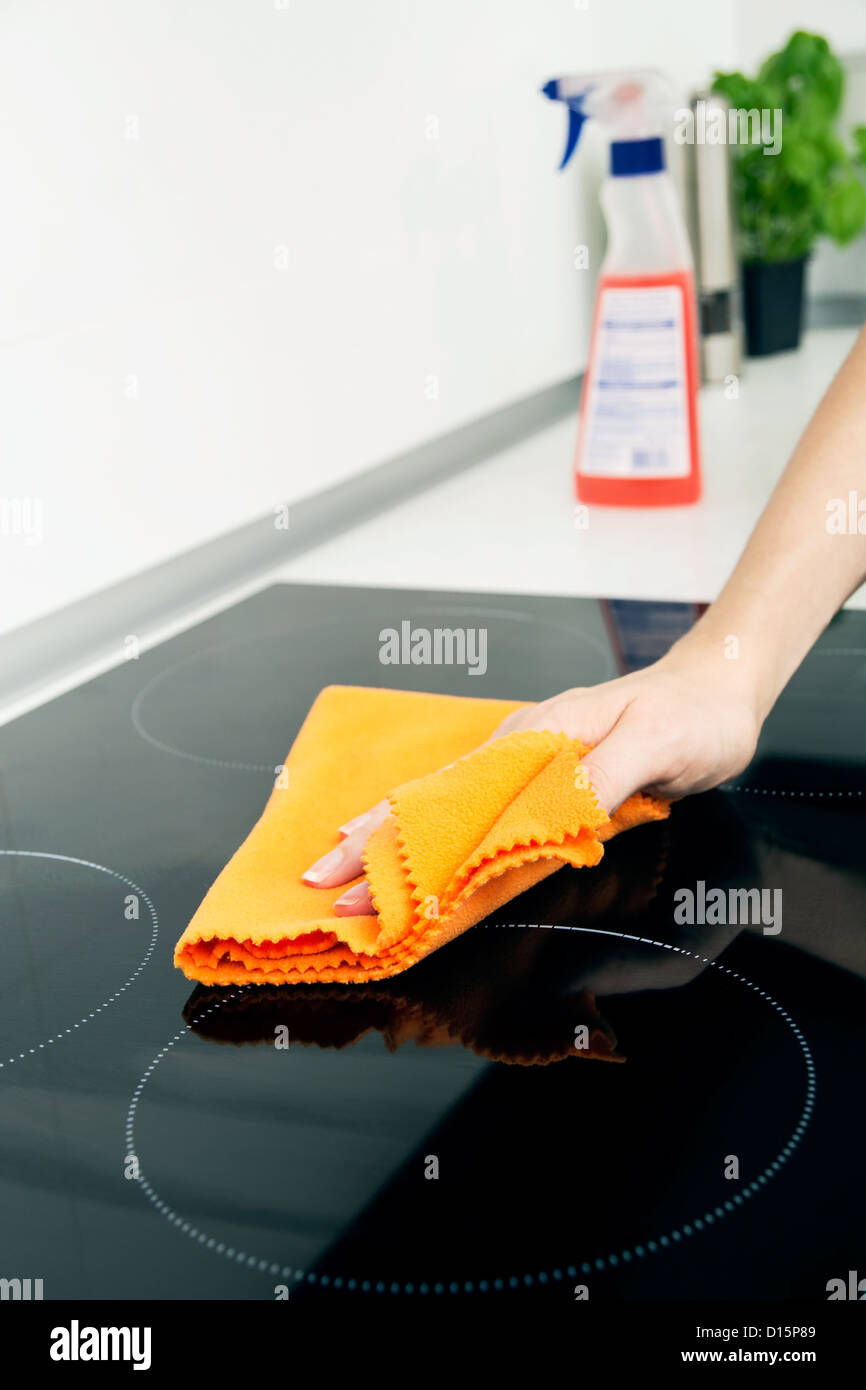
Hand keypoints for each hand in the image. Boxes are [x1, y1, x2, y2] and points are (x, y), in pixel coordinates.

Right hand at [301, 644, 761, 915]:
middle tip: (320, 885)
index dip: (402, 847)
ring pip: (440, 800)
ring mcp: (524, 757)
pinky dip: (428, 822)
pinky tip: (405, 833)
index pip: (452, 803)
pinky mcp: (537, 770)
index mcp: (535, 741)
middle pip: (430, 802)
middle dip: (371, 844)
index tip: (356, 882)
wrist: (716, 689)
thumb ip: (599, 778)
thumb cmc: (691, 718)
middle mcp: (518, 748)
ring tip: (338, 862)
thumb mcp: (656, 745)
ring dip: (387, 834)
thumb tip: (545, 818)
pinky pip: (470, 801)